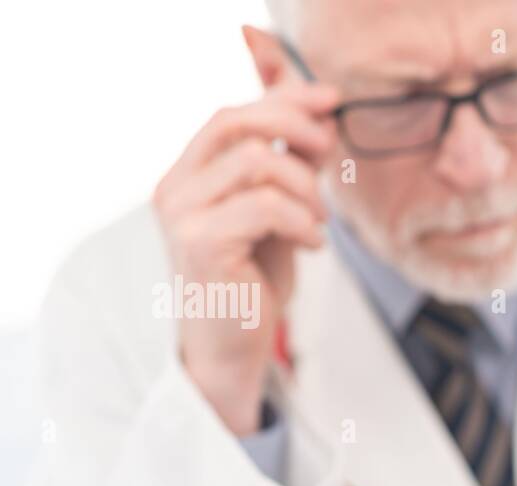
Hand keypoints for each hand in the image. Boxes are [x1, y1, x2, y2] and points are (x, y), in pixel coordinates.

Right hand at [152, 82, 337, 434]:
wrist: (233, 348)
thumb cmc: (253, 282)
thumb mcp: (278, 213)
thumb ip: (290, 166)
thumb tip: (321, 119)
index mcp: (189, 174)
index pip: (231, 113)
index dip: (281, 96)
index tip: (329, 98)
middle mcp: (175, 186)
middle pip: (234, 121)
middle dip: (292, 124)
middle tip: (330, 150)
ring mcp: (182, 213)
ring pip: (256, 161)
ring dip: (304, 188)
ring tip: (317, 222)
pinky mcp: (200, 242)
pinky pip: (266, 206)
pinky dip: (303, 222)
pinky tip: (312, 245)